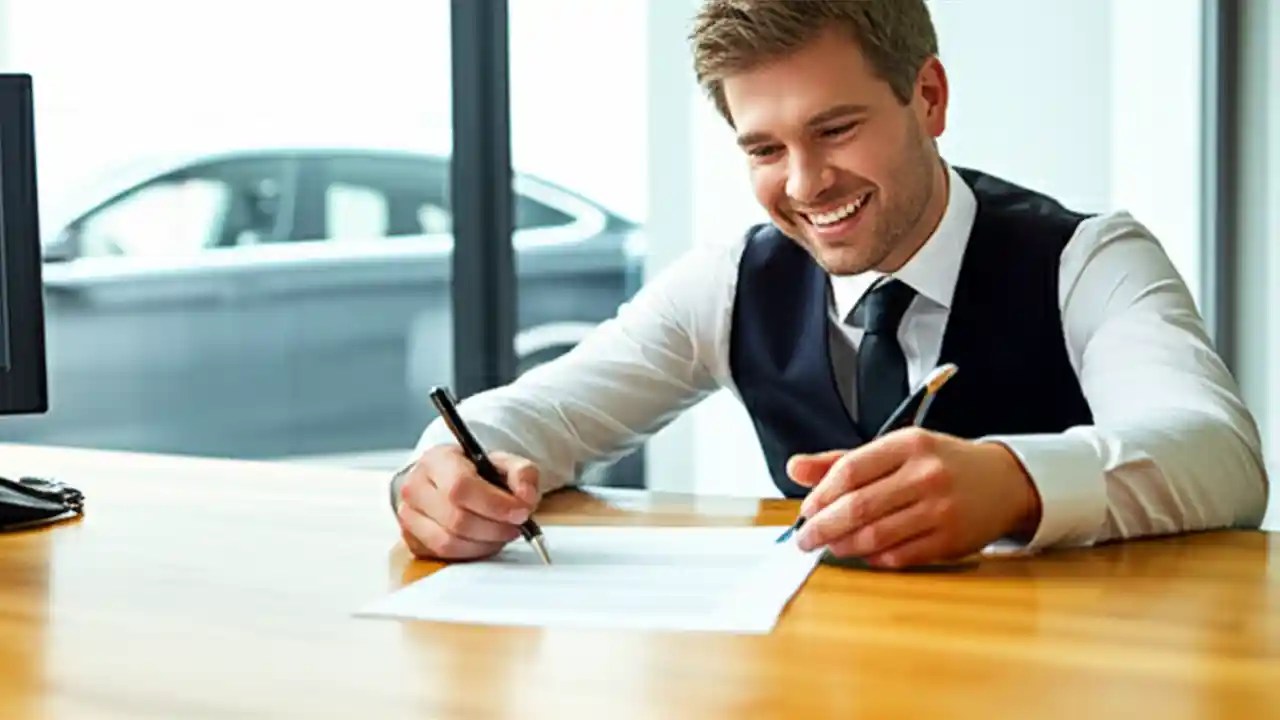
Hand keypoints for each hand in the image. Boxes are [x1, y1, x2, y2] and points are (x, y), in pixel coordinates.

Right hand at [395, 445, 540, 560]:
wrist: (446, 483)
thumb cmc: (474, 473)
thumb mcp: (503, 463)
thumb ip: (522, 474)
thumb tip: (525, 498)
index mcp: (436, 461)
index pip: (461, 487)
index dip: (495, 505)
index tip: (520, 512)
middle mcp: (415, 488)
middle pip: (457, 519)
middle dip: (495, 528)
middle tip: (516, 525)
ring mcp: (409, 516)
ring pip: (449, 542)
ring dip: (485, 544)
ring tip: (502, 533)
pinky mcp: (411, 541)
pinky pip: (444, 556)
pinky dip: (471, 553)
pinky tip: (484, 541)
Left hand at [786, 428, 1040, 567]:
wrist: (1004, 482)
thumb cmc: (942, 464)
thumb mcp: (897, 450)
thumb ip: (843, 460)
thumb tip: (794, 468)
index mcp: (909, 444)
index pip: (850, 470)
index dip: (821, 494)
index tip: (806, 510)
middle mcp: (926, 475)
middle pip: (858, 506)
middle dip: (822, 527)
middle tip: (805, 538)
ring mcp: (941, 509)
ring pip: (875, 535)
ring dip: (844, 546)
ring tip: (831, 546)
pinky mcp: (951, 540)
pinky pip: (899, 556)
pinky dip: (874, 558)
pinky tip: (864, 554)